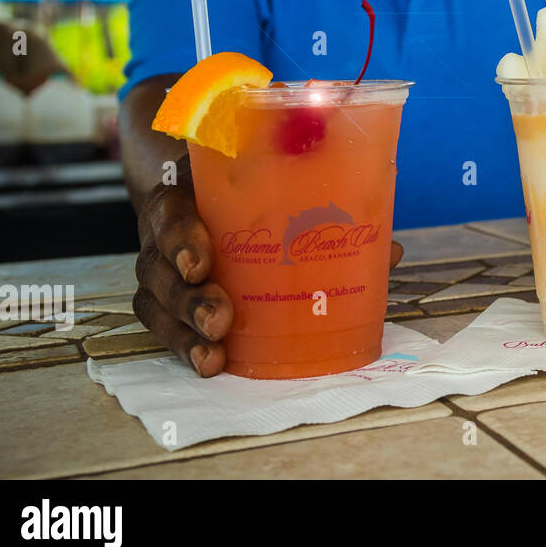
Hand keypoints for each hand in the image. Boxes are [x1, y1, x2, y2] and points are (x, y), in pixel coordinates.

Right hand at [133, 155, 404, 376]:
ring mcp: (162, 269)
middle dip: (187, 299)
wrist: (206, 187)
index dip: (180, 238)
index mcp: (190, 196)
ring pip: (156, 303)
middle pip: (159, 268)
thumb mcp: (278, 183)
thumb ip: (329, 209)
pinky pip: (164, 325)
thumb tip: (389, 252)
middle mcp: (166, 234)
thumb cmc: (250, 187)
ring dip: (184, 332)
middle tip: (221, 319)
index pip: (171, 213)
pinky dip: (184, 345)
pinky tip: (210, 363)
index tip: (200, 263)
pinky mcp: (167, 299)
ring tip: (214, 355)